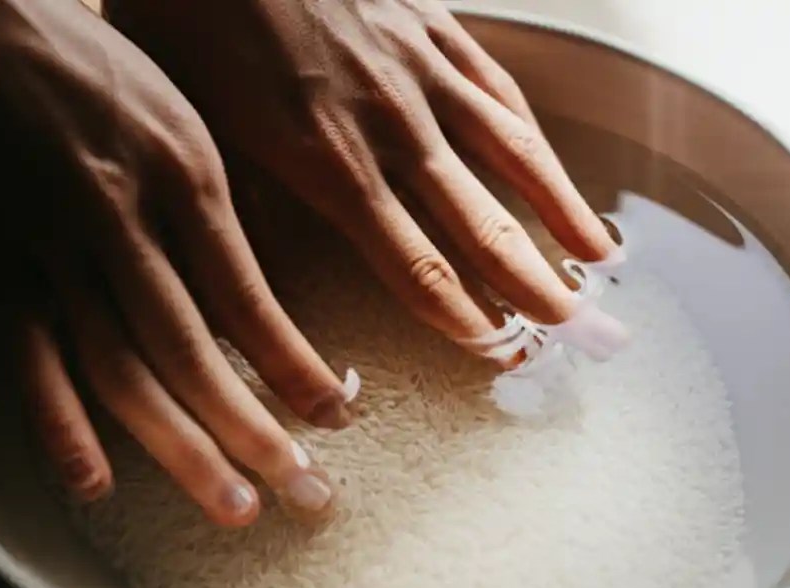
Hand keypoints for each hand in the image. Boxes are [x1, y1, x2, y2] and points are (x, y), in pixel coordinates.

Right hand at [0, 1, 349, 523]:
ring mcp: (58, 239)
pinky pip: (32, 353)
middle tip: (310, 495)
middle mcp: (130, 212)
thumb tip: (260, 265)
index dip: (295, 366)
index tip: (337, 417)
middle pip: (199, 348)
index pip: (252, 294)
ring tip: (235, 508)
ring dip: (183, 446)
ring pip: (127, 365)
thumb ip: (212, 187)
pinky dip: (59, 423)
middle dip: (258, 430)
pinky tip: (92, 484)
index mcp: (187, 170)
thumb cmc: (69, 51)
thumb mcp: (169, 103)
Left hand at [104, 0, 625, 358]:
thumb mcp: (193, 131)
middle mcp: (391, 124)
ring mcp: (420, 70)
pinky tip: (550, 160)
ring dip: (559, 211)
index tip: (497, 352)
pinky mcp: (430, 23)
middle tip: (575, 329)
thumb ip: (240, 211)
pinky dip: (533, 132)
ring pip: (512, 153)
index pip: (415, 264)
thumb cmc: (188, 22)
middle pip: (479, 223)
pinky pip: (497, 88)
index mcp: (329, 162)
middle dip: (529, 284)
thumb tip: (252, 287)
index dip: (462, 317)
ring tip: (600, 259)